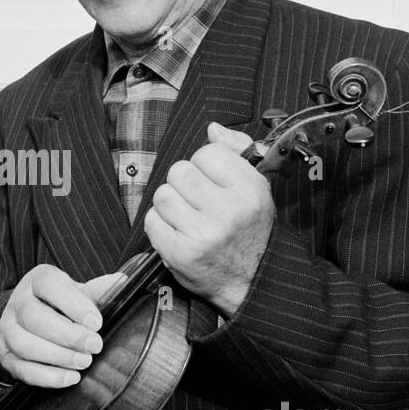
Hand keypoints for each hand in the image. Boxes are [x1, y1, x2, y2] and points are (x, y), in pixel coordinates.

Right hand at [0, 267, 119, 387]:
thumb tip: (122, 282)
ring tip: (84, 362)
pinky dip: (48, 376)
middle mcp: (18, 303)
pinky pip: (22, 369)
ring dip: (57, 356)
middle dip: (68, 335)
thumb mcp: (77, 292)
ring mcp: (8, 330)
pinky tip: (70, 377)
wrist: (27, 321)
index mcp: (37, 281)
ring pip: (24, 344)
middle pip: (34, 317)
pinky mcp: (6, 356)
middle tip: (94, 346)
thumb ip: (97, 290)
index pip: (50, 285)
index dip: (73, 304)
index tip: (96, 323)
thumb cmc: (58, 304)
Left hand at [143, 122, 274, 316]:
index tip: (212, 181)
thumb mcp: (256, 189)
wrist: (253, 281)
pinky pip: (152, 220)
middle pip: (179, 171)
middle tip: (197, 201)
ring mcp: (203, 234)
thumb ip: (236, 152)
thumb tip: (212, 128)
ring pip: (162, 194)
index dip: (204, 166)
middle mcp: (228, 211)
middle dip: (184, 183)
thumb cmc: (251, 231)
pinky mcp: (180, 254)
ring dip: (170, 204)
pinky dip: (160, 225)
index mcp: (250, 191)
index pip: (207, 153)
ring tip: (188, 217)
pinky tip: (178, 232)